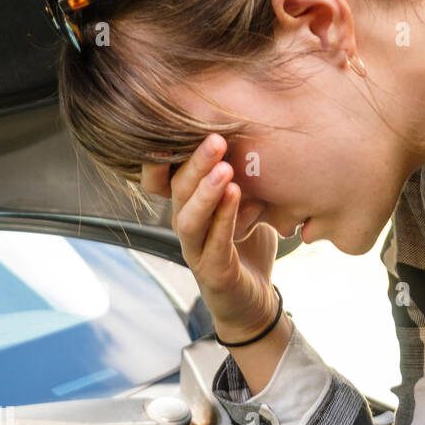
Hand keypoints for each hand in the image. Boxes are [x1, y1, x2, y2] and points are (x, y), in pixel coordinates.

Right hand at [141, 134, 278, 339]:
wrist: (254, 303)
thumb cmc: (247, 252)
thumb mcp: (248, 206)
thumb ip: (245, 176)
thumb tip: (258, 135)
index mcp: (189, 207)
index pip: (165, 176)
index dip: (166, 154)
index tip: (180, 121)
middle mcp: (186, 227)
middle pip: (178, 189)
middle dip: (195, 162)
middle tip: (215, 137)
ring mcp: (196, 251)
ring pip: (189, 218)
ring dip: (205, 192)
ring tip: (224, 169)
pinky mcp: (213, 273)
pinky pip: (215, 243)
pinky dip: (225, 219)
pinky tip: (236, 197)